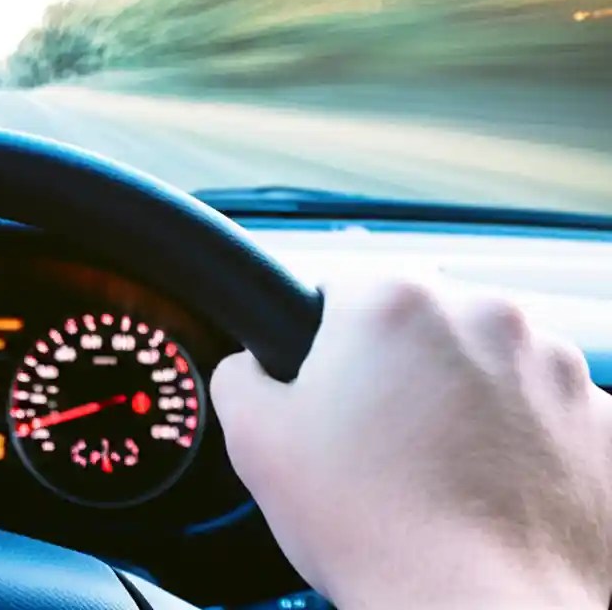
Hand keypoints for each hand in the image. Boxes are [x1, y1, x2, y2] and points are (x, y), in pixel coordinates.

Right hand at [212, 278, 611, 608]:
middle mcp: (485, 316)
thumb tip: (251, 368)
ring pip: (486, 361)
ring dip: (459, 397)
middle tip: (371, 437)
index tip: (326, 385)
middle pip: (420, 322)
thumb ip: (239, 375)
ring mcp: (555, 366)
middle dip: (394, 368)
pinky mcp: (602, 419)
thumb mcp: (256, 441)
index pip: (340, 287)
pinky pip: (543, 410)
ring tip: (430, 470)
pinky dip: (516, 438)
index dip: (321, 340)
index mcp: (394, 302)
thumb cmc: (377, 529)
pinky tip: (483, 485)